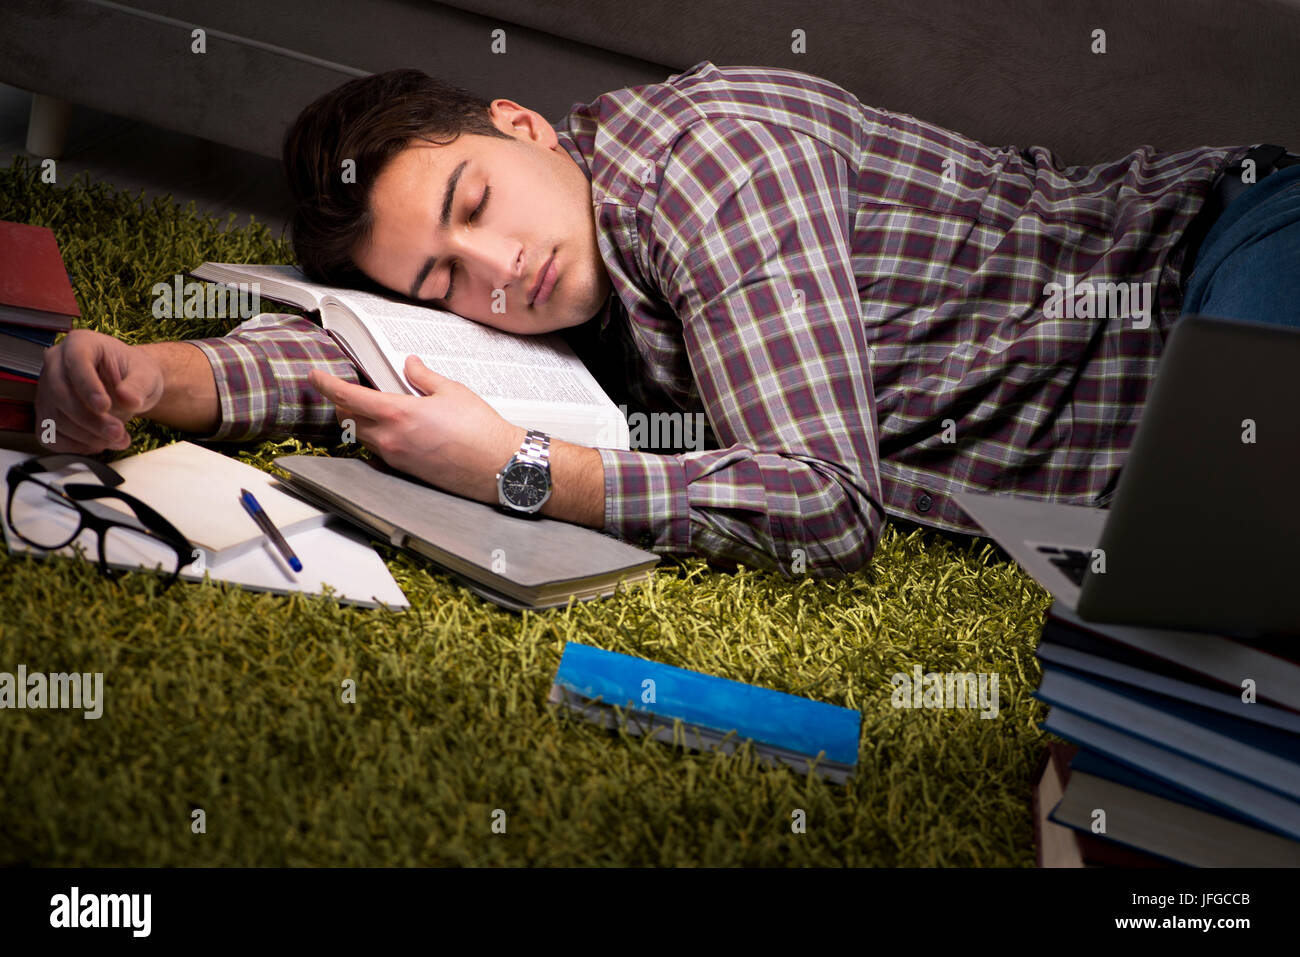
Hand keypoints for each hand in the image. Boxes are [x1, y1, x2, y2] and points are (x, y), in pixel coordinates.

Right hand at [35, 329, 164, 452]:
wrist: (128, 386)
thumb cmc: (134, 374)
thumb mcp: (146, 375)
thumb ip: (138, 386)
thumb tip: (128, 399)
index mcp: (80, 343)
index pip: (75, 361)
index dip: (87, 385)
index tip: (105, 406)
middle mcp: (56, 364)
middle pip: (60, 393)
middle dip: (89, 419)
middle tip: (117, 432)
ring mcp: (46, 390)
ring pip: (54, 417)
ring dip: (87, 435)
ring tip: (119, 439)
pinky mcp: (46, 414)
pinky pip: (50, 436)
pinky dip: (75, 446)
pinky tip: (100, 444)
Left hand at [308, 354, 524, 502]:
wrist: (498, 466)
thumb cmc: (480, 429)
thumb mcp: (451, 391)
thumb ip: (423, 376)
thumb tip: (410, 364)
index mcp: (397, 413)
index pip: (348, 396)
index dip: (327, 384)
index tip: (315, 377)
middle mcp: (390, 438)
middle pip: (348, 419)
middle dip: (342, 403)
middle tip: (347, 389)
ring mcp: (396, 457)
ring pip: (362, 436)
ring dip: (360, 421)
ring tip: (374, 407)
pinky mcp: (406, 470)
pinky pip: (380, 450)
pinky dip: (378, 436)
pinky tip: (396, 428)